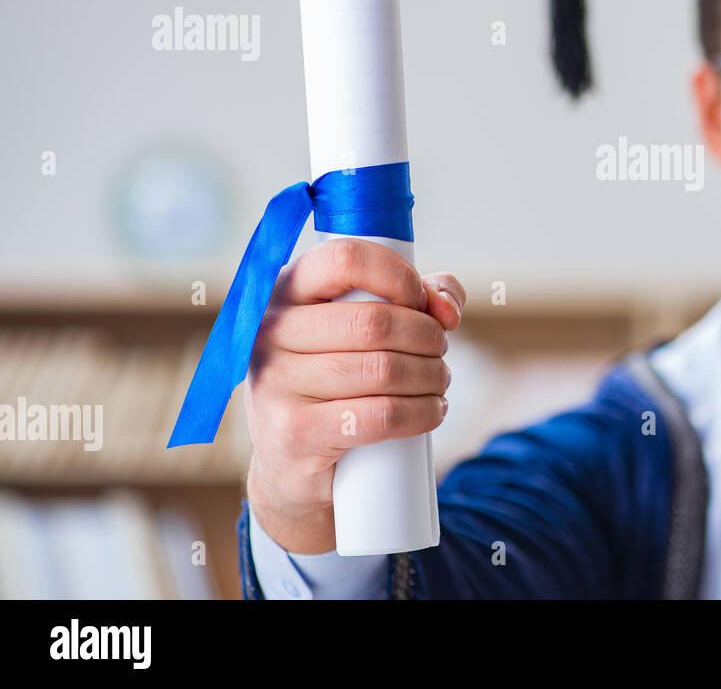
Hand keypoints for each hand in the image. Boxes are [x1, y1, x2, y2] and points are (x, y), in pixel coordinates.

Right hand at [243, 237, 464, 553]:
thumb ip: (417, 296)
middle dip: (428, 336)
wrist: (291, 465)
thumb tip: (447, 309)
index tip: (421, 302)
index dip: (398, 276)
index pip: (345, 258)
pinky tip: (433, 411)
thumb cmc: (337, 380)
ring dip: (432, 376)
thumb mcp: (364, 325)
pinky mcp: (296, 434)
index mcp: (286, 291)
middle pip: (375, 322)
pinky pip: (380, 415)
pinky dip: (422, 413)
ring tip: (439, 382)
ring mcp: (276, 385)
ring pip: (384, 370)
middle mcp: (270, 332)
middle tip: (439, 351)